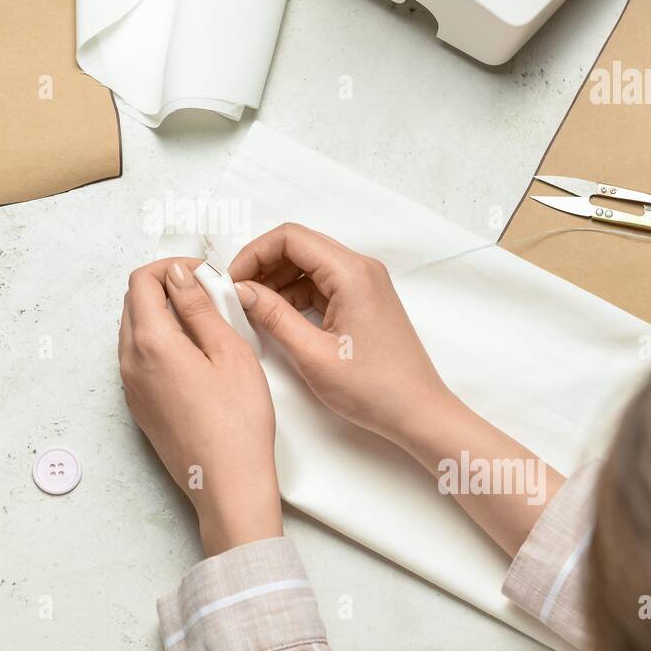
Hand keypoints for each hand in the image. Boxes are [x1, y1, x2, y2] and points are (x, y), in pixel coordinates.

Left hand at [119, 258, 281, 555]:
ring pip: (134, 330)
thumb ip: (200, 308)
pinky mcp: (139, 406)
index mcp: (151, 343)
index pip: (142, 281)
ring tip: (206, 322)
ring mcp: (130, 388)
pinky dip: (160, 342)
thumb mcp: (229, 352)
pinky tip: (195, 354)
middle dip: (165, 287)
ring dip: (162, 314)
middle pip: (133, 303)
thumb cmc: (238, 423)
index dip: (172, 268)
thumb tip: (180, 277)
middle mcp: (130, 363)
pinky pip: (138, 358)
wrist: (227, 485)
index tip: (202, 274)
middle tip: (207, 293)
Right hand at [229, 224, 561, 554]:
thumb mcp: (312, 354)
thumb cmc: (374, 389)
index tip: (232, 281)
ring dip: (277, 280)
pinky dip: (295, 295)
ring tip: (252, 309)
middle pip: (299, 246)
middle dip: (262, 265)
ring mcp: (364, 284)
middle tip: (236, 294)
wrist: (418, 412)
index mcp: (351, 273)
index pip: (290, 238)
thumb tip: (240, 291)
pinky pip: (321, 284)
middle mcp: (361, 269)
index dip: (254, 254)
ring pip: (308, 264)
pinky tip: (277, 317)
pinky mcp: (363, 300)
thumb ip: (272, 316)